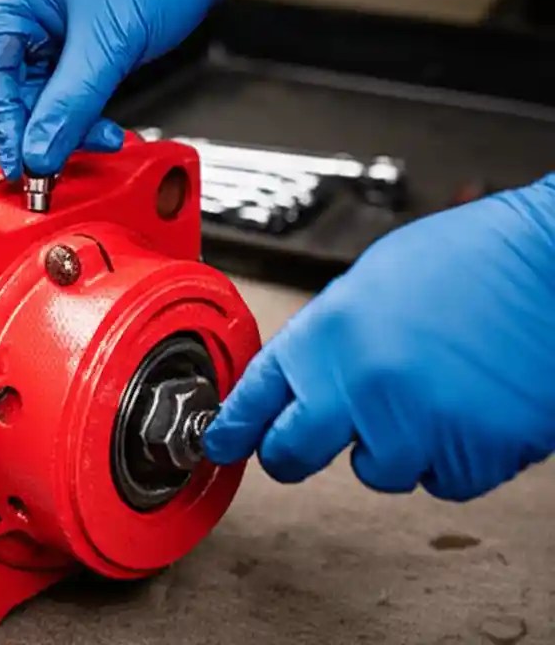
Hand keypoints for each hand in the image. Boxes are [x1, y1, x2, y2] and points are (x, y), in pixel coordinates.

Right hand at [0, 0, 247, 178]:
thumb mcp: (110, 40)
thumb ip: (71, 103)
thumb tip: (39, 151)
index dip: (5, 124)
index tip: (24, 164)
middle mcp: (21, 3)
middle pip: (11, 87)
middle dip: (41, 127)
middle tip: (56, 163)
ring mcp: (47, 21)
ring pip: (40, 94)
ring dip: (67, 124)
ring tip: (97, 138)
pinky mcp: (74, 37)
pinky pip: (65, 87)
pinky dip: (81, 110)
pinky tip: (99, 125)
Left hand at [204, 176, 554, 500]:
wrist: (554, 265)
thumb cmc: (473, 260)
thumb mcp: (369, 283)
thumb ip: (327, 337)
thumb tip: (300, 378)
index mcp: (325, 335)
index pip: (253, 398)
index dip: (231, 427)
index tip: (219, 443)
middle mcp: (359, 387)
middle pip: (291, 455)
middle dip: (292, 452)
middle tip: (305, 444)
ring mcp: (414, 427)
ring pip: (374, 472)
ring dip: (391, 446)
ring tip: (426, 392)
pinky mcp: (470, 457)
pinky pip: (440, 480)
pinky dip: (451, 456)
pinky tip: (466, 408)